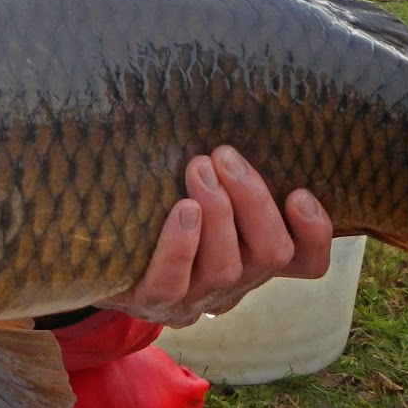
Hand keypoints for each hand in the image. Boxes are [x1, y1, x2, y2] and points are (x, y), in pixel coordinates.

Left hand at [100, 145, 332, 328]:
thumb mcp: (199, 188)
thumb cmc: (157, 205)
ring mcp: (193, 299)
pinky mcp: (151, 302)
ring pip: (226, 268)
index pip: (305, 262)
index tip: (299, 192)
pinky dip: (180, 244)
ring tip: (197, 168)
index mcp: (252, 258)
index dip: (315, 233)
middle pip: (271, 254)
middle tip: (224, 156)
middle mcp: (232, 285)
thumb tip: (228, 105)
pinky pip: (172, 282)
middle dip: (253, 201)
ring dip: (218, 212)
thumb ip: (224, 169)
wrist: (92, 252)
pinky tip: (180, 210)